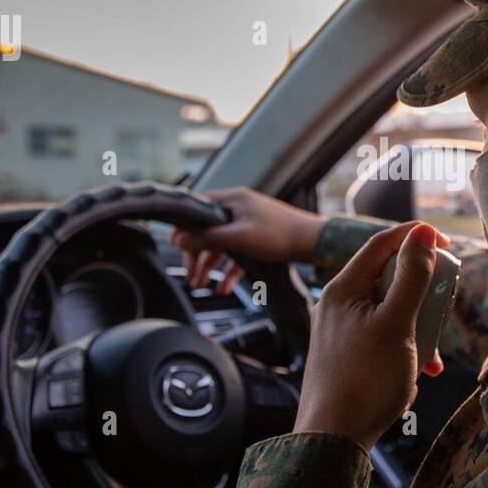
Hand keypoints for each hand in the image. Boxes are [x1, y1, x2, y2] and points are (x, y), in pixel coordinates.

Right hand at [169, 187, 323, 293]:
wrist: (314, 243)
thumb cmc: (279, 235)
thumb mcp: (238, 238)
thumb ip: (207, 238)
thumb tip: (178, 239)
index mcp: (232, 200)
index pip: (198, 208)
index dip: (184, 227)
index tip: (174, 245)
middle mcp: (239, 208)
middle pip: (207, 230)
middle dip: (196, 255)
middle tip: (190, 277)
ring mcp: (249, 223)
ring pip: (221, 244)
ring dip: (210, 265)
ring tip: (201, 285)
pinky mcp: (258, 238)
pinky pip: (237, 254)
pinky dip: (229, 269)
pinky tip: (223, 287)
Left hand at [294, 221, 443, 449]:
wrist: (332, 440)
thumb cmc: (365, 380)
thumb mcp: (397, 324)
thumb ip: (412, 277)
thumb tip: (423, 233)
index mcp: (342, 289)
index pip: (381, 244)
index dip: (415, 237)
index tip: (449, 244)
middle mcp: (336, 304)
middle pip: (386, 278)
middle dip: (421, 292)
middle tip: (444, 305)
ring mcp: (339, 331)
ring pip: (388, 311)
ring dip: (417, 326)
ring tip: (431, 355)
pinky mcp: (345, 355)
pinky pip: (381, 337)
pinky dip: (404, 347)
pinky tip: (417, 373)